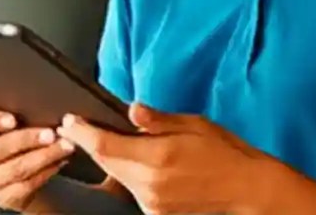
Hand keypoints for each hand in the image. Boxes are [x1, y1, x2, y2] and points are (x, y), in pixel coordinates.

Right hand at [0, 107, 75, 210]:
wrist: (17, 171)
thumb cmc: (12, 136)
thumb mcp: (9, 120)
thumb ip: (15, 110)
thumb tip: (40, 101)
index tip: (12, 119)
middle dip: (26, 139)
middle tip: (50, 133)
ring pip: (15, 168)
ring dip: (44, 156)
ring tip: (64, 145)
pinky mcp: (2, 197)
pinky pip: (26, 185)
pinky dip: (46, 172)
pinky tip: (59, 161)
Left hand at [57, 103, 269, 214]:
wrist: (245, 188)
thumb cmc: (224, 151)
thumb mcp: (193, 124)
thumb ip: (158, 121)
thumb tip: (131, 110)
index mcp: (159, 157)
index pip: (105, 146)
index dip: (82, 133)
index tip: (70, 121)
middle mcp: (150, 184)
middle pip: (105, 162)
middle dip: (89, 143)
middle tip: (76, 127)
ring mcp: (152, 203)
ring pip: (116, 175)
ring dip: (107, 157)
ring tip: (101, 138)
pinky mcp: (156, 213)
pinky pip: (131, 188)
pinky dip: (126, 172)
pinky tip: (131, 159)